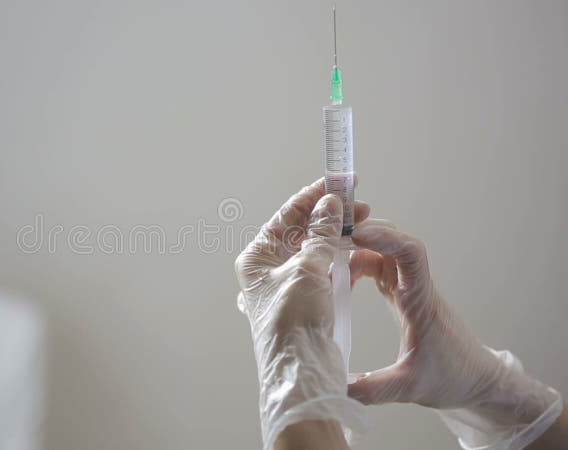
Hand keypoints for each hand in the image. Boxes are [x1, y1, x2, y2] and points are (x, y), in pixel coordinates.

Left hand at [234, 178, 368, 449]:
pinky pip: (321, 266)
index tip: (339, 181)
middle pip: (300, 229)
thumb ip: (320, 234)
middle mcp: (267, 268)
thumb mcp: (307, 270)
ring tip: (362, 219)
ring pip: (313, 247)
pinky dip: (337, 254)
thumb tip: (329, 204)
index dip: (313, 196)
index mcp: (256, 258)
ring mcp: (286, 283)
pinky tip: (354, 245)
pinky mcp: (304, 298)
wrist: (300, 370)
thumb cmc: (292, 322)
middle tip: (359, 202)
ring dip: (335, 232)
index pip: (286, 216)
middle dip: (329, 214)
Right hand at [347, 219, 562, 448]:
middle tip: (329, 241)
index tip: (355, 234)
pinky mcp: (403, 295)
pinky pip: (380, 267)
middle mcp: (416, 288)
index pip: (409, 253)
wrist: (478, 380)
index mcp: (421, 301)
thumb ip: (371, 389)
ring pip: (384, 251)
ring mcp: (409, 289)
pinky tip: (343, 279)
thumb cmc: (453, 378)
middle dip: (362, 233)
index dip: (383, 236)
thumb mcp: (409, 388)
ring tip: (329, 262)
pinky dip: (359, 264)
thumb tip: (333, 388)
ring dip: (358, 248)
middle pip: (393, 241)